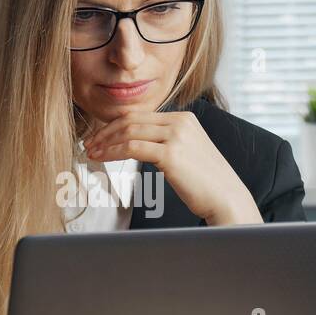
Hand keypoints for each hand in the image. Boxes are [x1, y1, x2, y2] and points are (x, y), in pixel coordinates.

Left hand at [84, 110, 261, 224]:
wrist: (226, 198)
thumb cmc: (206, 183)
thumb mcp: (187, 153)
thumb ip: (166, 143)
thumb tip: (137, 145)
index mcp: (184, 119)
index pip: (140, 116)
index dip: (115, 125)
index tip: (100, 137)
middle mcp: (180, 122)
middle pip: (131, 121)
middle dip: (105, 132)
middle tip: (89, 144)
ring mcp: (176, 136)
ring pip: (129, 132)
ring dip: (105, 143)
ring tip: (91, 154)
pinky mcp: (171, 154)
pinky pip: (132, 148)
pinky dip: (113, 153)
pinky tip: (103, 159)